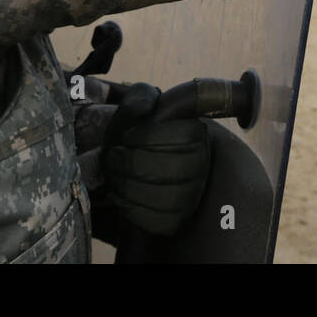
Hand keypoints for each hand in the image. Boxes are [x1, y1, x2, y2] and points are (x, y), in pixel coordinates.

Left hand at [101, 83, 211, 235]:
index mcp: (197, 134)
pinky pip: (155, 220)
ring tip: (114, 175)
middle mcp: (202, 165)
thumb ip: (140, 96)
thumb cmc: (136, 131)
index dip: (146, 138)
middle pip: (169, 170)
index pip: (180, 139)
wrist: (135, 158)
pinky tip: (121, 194)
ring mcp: (192, 195)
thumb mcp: (137, 107)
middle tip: (114, 157)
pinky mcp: (176, 219)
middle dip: (131, 163)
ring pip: (162, 197)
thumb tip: (148, 108)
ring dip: (127, 186)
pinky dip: (131, 208)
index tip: (128, 136)